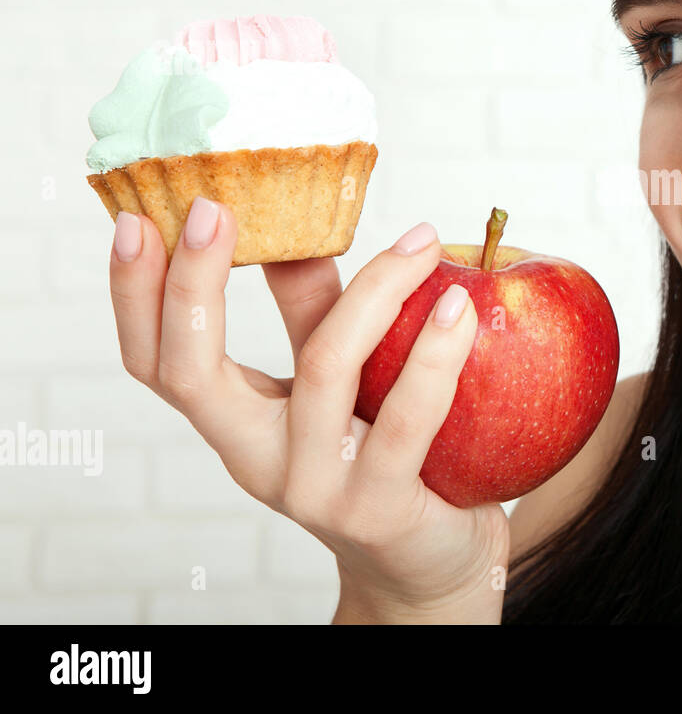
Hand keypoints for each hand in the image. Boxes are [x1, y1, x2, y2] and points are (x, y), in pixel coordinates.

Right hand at [107, 197, 508, 622]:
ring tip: (419, 240)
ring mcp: (316, 489)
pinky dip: (435, 353)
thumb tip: (296, 219)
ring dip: (371, 291)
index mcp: (238, 426)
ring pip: (322, 371)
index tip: (139, 217)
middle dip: (193, 286)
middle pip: (194, 374)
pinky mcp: (381, 508)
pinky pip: (408, 418)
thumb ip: (313, 312)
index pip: (157, 363)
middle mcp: (259, 461)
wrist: (433, 563)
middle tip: (216, 206)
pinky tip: (458, 305)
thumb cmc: (387, 458)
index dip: (134, 294)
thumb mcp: (339, 380)